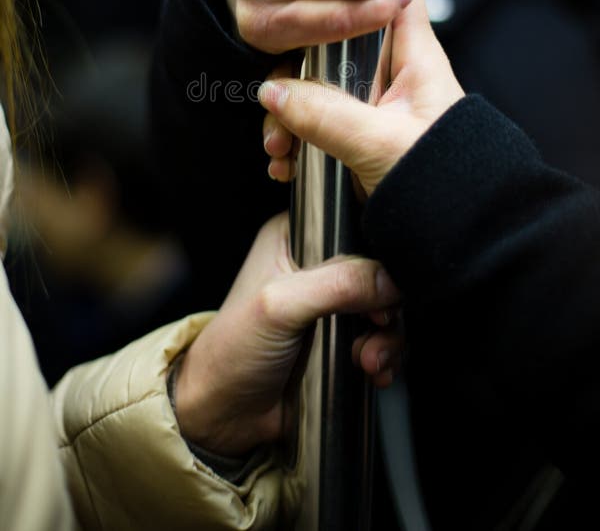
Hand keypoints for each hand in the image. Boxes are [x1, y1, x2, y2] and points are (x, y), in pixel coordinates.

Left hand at [175, 213, 401, 456]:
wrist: (223, 414)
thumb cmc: (231, 351)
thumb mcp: (280, 306)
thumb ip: (337, 284)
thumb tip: (390, 280)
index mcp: (294, 238)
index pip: (352, 225)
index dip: (376, 251)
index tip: (382, 283)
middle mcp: (315, 267)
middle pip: (377, 270)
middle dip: (385, 305)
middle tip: (376, 326)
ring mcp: (331, 306)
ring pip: (385, 308)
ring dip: (387, 338)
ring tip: (369, 360)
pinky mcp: (341, 341)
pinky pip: (382, 340)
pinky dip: (385, 356)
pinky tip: (373, 371)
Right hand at [258, 0, 464, 195]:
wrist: (460, 236)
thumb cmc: (445, 185)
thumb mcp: (381, 144)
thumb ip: (324, 114)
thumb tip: (273, 92)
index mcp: (415, 58)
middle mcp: (393, 75)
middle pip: (335, 43)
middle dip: (296, 76)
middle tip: (275, 108)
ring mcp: (373, 107)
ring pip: (318, 88)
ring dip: (289, 117)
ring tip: (279, 151)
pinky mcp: (358, 137)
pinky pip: (317, 124)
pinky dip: (296, 142)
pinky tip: (285, 166)